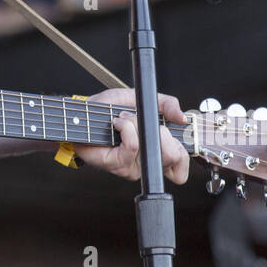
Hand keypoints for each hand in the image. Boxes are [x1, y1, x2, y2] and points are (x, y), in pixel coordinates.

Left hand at [73, 88, 188, 184]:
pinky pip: (133, 145)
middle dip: (161, 131)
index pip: (181, 163)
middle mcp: (147, 162)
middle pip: (174, 155)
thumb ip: (166, 104)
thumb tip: (182, 117)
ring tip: (124, 119)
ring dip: (137, 124)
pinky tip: (116, 124)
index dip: (182, 149)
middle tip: (141, 120)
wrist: (84, 114)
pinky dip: (126, 128)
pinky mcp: (118, 165)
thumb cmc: (110, 109)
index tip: (172, 130)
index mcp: (157, 149)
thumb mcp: (142, 99)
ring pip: (152, 146)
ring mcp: (133, 167)